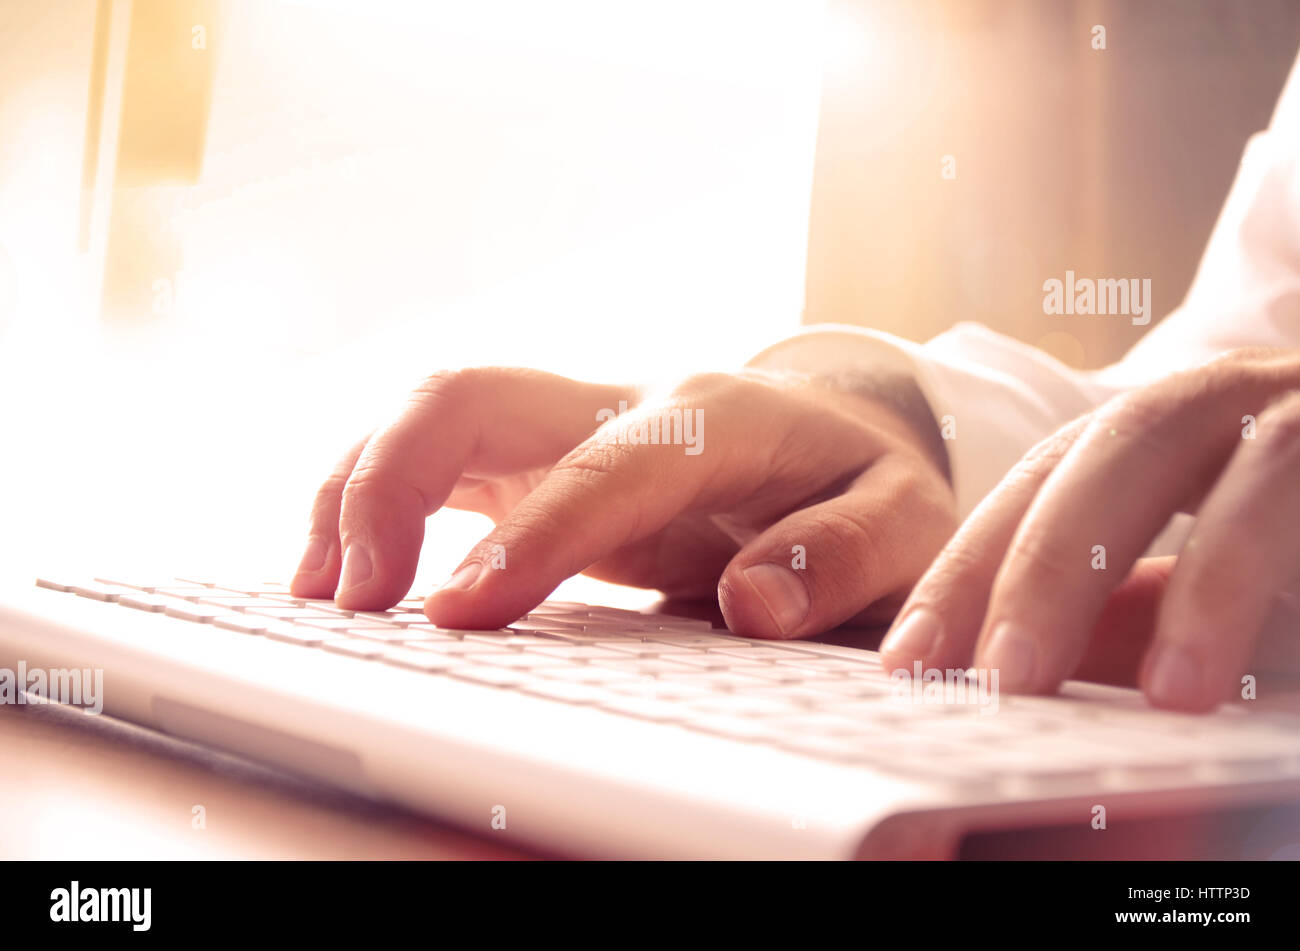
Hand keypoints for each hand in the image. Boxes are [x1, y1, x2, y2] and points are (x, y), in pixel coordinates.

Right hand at [291, 350, 955, 636]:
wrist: (841, 435)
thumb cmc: (867, 482)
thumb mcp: (904, 520)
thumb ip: (839, 556)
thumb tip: (750, 603)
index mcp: (713, 415)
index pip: (601, 466)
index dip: (526, 535)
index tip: (455, 613)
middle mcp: (623, 403)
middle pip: (472, 394)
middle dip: (392, 481)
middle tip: (355, 600)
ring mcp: (571, 422)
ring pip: (433, 415)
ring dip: (358, 488)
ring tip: (319, 594)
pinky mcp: (541, 454)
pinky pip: (437, 458)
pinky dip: (374, 502)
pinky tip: (345, 573)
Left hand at [881, 348, 1299, 710]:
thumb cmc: (1288, 530)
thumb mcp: (1191, 580)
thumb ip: (1115, 612)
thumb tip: (1004, 671)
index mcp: (1174, 425)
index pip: (1047, 476)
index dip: (973, 560)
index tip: (914, 656)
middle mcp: (1251, 399)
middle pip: (1133, 443)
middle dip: (1059, 560)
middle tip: (1005, 675)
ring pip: (1272, 466)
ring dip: (1218, 581)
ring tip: (1170, 693)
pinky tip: (1285, 670)